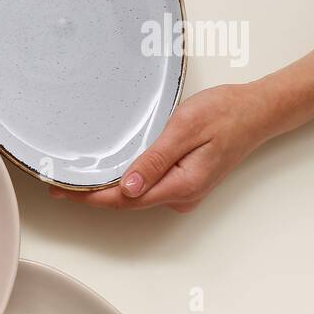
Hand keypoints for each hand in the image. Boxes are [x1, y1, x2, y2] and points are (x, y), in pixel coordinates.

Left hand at [49, 84, 272, 212]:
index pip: (123, 200)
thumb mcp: (185, 129)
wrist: (258, 110)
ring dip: (104, 190)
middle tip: (56, 183)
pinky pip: (145, 187)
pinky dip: (122, 182)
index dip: (88, 198)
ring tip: (73, 178)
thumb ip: (155, 160)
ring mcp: (182, 191)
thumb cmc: (225, 113)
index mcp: (180, 185)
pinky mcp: (182, 182)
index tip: (60, 191)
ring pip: (134, 196)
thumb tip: (126, 188)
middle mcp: (181, 195)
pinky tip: (105, 173)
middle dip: (90, 196)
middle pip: (125, 203)